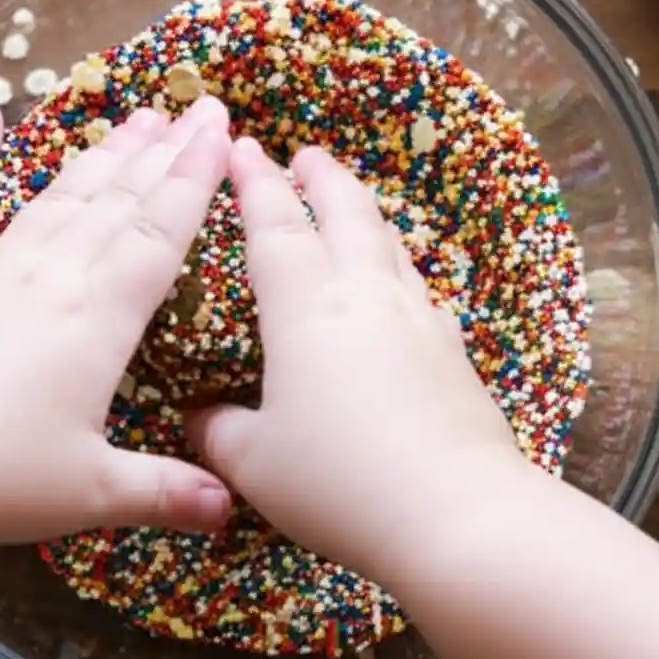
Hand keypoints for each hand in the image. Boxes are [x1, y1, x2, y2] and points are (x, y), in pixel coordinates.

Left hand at [0, 97, 235, 548]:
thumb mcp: (92, 493)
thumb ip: (166, 492)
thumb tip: (231, 509)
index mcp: (99, 319)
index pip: (160, 233)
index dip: (196, 180)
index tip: (222, 131)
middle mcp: (52, 278)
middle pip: (119, 202)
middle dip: (164, 153)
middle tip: (197, 109)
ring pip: (60, 196)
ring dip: (103, 154)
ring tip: (136, 116)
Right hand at [188, 139, 525, 575]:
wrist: (455, 511)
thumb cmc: (337, 480)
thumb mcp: (254, 463)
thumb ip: (219, 432)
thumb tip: (202, 418)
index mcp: (305, 307)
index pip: (274, 226)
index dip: (255, 183)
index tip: (242, 147)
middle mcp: (365, 296)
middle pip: (347, 214)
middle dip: (322, 178)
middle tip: (306, 154)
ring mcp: (418, 320)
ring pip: (390, 246)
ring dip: (365, 215)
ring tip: (352, 206)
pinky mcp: (454, 354)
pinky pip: (421, 293)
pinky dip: (401, 273)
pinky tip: (403, 291)